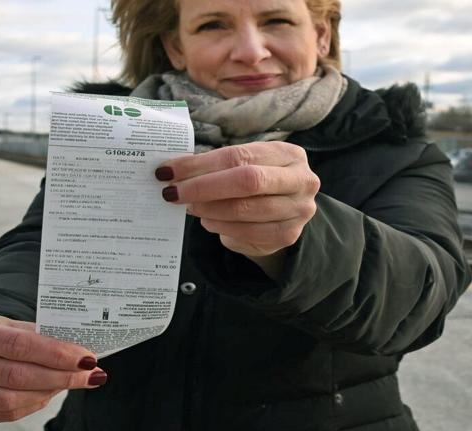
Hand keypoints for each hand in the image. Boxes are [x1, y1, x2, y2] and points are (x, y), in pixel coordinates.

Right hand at [0, 316, 104, 423]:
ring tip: (72, 383)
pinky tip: (50, 394)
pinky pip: (5, 414)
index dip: (55, 353)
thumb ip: (37, 337)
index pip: (16, 345)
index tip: (87, 358)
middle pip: (16, 375)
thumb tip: (82, 354)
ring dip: (50, 392)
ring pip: (11, 399)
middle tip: (90, 374)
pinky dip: (34, 405)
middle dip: (60, 376)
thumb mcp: (4, 327)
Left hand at [158, 142, 320, 263]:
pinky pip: (248, 232)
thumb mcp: (245, 166)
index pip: (238, 156)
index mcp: (289, 154)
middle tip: (174, 193)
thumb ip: (217, 165)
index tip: (170, 171)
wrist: (286, 213)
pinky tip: (208, 221)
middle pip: (246, 181)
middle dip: (203, 187)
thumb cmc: (259, 183)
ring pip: (245, 210)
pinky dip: (222, 227)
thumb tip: (173, 170)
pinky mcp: (289, 235)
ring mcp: (299, 210)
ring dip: (209, 209)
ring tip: (191, 207)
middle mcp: (301, 180)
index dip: (201, 164)